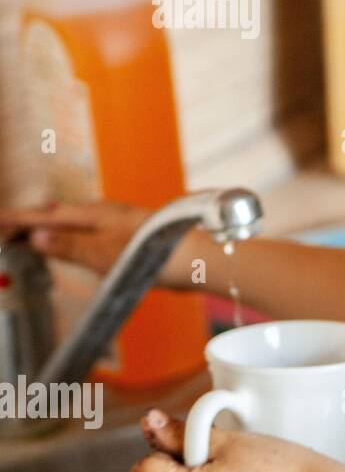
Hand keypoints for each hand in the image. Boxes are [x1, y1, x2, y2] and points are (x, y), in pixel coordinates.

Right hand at [0, 199, 200, 287]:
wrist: (198, 258)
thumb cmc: (152, 253)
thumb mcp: (101, 253)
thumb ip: (69, 246)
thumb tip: (36, 238)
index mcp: (94, 214)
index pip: (47, 216)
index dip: (21, 221)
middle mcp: (107, 214)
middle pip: (61, 216)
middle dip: (34, 222)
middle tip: (8, 228)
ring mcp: (123, 223)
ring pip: (79, 222)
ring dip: (55, 228)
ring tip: (38, 233)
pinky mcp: (136, 236)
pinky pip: (95, 232)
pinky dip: (77, 236)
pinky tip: (84, 244)